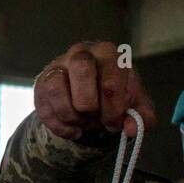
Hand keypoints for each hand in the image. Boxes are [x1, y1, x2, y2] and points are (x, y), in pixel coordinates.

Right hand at [34, 40, 157, 139]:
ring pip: (56, 89)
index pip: (110, 80)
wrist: (90, 96)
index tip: (117, 122)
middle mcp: (81, 52)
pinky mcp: (42, 83)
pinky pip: (45, 109)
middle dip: (92, 108)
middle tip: (101, 121)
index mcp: (109, 52)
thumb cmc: (115, 95)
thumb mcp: (134, 105)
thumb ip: (141, 117)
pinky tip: (74, 129)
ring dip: (74, 117)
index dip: (114, 109)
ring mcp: (58, 66)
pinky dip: (61, 127)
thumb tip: (132, 130)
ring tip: (86, 122)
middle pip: (81, 71)